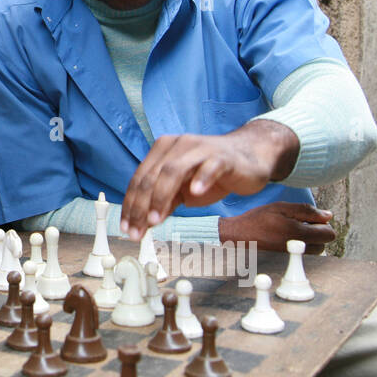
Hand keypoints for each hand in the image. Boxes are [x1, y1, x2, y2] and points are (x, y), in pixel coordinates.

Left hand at [119, 120, 298, 238]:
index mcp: (162, 151)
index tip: (126, 228)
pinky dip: (201, 179)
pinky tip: (196, 193)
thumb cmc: (212, 174)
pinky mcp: (222, 157)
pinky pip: (209, 166)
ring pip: (173, 170)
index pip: (140, 179)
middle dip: (141, 206)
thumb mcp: (183, 191)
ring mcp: (199, 149)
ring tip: (156, 220)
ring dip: (161, 196)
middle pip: (152, 176)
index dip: (131, 205)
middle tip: (137, 231)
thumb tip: (142, 224)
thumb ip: (164, 203)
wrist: (250, 157)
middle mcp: (177, 146)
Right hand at [218, 202, 334, 252]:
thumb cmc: (258, 220)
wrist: (238, 237)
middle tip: (299, 224)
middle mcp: (298, 249)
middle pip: (324, 244)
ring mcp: (293, 258)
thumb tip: (328, 215)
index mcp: (298, 233)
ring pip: (315, 251)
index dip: (322, 224)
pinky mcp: (288, 262)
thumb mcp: (281, 207)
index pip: (329, 234)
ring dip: (309, 241)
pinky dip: (300, 248)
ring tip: (291, 232)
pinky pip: (304, 256)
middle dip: (316, 233)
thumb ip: (307, 210)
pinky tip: (286, 240)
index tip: (309, 219)